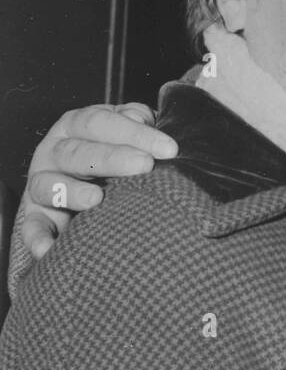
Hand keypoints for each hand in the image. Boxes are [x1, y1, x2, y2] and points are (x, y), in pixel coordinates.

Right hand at [21, 103, 177, 259]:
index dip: (134, 133)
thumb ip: (136, 121)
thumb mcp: (127, 130)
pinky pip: (32, 227)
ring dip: (71, 192)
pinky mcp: (36, 215)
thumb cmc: (117, 150)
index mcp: (77, 125)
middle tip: (144, 165)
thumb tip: (141, 120)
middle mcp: (55, 151)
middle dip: (112, 158)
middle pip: (77, 152)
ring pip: (49, 186)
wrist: (87, 178)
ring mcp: (42, 183)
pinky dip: (37, 238)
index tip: (169, 148)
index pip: (101, 122)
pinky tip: (50, 249)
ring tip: (96, 199)